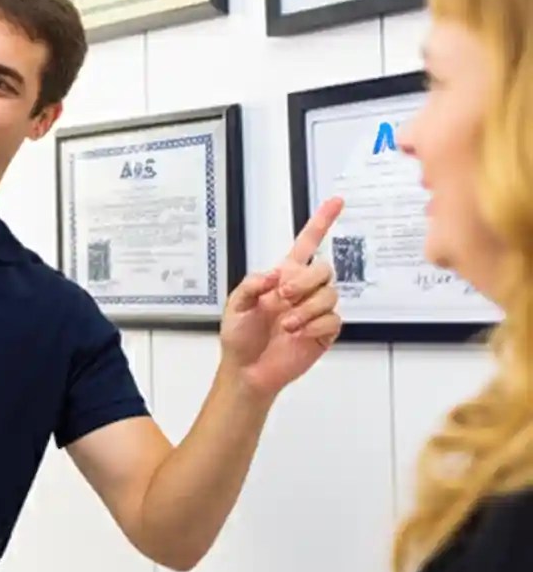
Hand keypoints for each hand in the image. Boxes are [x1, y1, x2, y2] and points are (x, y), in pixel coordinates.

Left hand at [219, 197, 343, 398]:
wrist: (247, 370)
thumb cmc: (239, 337)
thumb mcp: (235, 305)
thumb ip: (251, 284)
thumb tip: (275, 274)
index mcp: (283, 277)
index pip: (306, 244)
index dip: (321, 222)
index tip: (336, 202)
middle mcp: (303, 290)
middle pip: (324, 268)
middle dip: (305, 280)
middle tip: (283, 296)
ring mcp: (315, 310)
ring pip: (330, 294)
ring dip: (307, 308)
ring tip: (286, 324)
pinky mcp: (324, 331)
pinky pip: (333, 319)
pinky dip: (314, 325)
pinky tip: (298, 333)